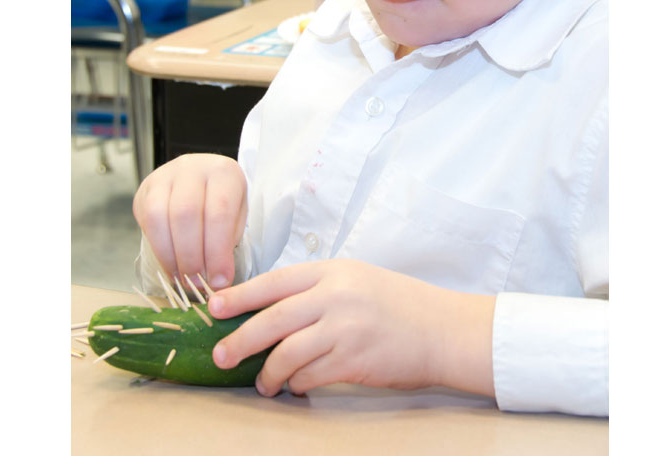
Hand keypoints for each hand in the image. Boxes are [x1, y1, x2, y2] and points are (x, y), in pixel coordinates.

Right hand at [132, 154, 246, 288]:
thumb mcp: (237, 215)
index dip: (217, 251)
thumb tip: (216, 281)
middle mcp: (192, 167)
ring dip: (170, 256)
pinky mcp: (147, 187)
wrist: (203, 178)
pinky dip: (158, 248)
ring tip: (182, 279)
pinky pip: (146, 220)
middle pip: (186, 214)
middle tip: (197, 284)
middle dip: (191, 257)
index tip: (219, 280)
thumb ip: (227, 242)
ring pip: (160, 217)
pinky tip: (169, 264)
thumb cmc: (224, 201)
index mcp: (223, 172)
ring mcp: (166, 174)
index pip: (219, 212)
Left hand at [207, 259, 495, 396]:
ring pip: (288, 353)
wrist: (441, 328)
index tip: (214, 307)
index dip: (241, 295)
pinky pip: (310, 376)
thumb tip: (271, 310)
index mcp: (333, 270)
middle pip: (273, 319)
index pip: (275, 281)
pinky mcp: (354, 360)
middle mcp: (335, 295)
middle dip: (241, 339)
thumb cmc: (397, 303)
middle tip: (221, 355)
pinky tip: (295, 386)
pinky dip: (297, 383)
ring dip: (269, 372)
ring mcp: (345, 328)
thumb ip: (316, 289)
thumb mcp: (355, 280)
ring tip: (263, 382)